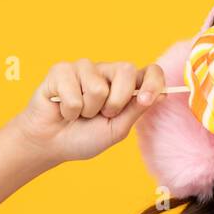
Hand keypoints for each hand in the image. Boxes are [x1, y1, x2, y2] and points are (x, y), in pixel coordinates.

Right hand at [11, 60, 165, 164]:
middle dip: (115, 102)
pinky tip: (63, 109)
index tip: (147, 100)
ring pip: (97, 87)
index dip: (154, 82)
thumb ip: (136, 110)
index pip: (150, 71)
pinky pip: (73, 91)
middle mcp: (106, 72)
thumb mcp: (116, 129)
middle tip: (101, 115)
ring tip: (79, 113)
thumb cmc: (84, 137)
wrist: (51, 144)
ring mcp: (83, 68)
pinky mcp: (61, 70)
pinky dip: (69, 109)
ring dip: (88, 110)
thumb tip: (162, 94)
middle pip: (126, 71)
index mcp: (125, 86)